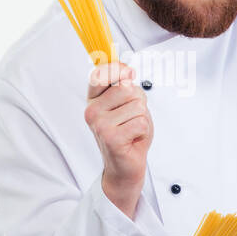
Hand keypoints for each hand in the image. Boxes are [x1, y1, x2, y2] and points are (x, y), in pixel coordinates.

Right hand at [84, 62, 151, 217]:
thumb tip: (126, 70)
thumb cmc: (128, 133)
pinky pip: (140, 122)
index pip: (101, 72)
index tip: (127, 73)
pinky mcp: (110, 137)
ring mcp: (99, 124)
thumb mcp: (127, 104)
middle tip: (131, 118)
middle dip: (138, 102)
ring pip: (137, 106)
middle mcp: (92, 110)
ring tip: (132, 130)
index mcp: (93, 99)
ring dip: (142, 118)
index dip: (118, 69)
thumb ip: (125, 85)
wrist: (125, 166)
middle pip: (127, 88)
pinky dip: (143, 131)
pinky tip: (133, 139)